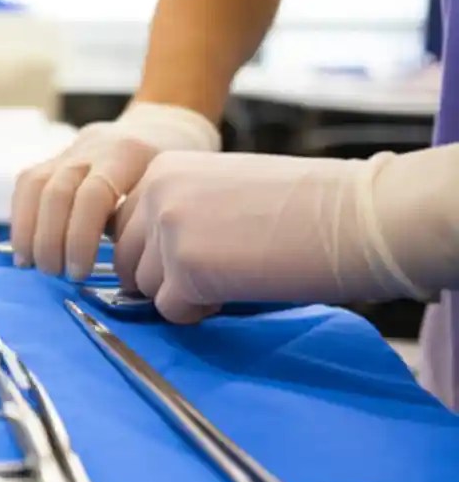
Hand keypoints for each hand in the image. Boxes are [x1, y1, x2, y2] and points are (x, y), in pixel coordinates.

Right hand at [10, 103, 220, 280]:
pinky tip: (24, 249)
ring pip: (33, 185)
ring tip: (33, 265)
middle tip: (57, 274)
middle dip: (50, 239)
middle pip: (56, 191)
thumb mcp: (170, 191)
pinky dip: (20, 219)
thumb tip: (123, 270)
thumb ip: (143, 221)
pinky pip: (26, 185)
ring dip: (27, 230)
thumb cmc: (171, 172)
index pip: (92, 195)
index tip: (80, 273)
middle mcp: (91, 148)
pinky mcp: (52, 159)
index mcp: (127, 154)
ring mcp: (68, 151)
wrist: (161, 128)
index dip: (80, 237)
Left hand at [113, 151, 428, 322]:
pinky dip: (200, 312)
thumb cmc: (299, 206)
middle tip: (217, 271)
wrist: (357, 214)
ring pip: (146, 289)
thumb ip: (176, 212)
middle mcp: (154, 194)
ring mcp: (167, 230)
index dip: (155, 252)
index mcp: (160, 169)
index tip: (197, 253)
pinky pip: (170, 311)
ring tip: (234, 273)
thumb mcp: (219, 190)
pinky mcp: (185, 269)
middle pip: (126, 260)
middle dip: (163, 277)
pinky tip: (239, 286)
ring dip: (182, 294)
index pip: (123, 228)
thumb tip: (142, 262)